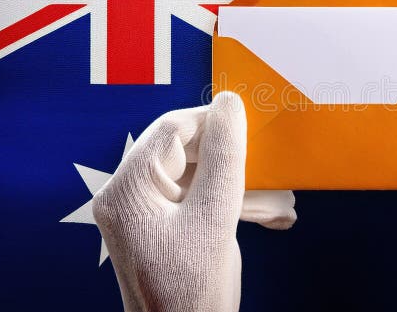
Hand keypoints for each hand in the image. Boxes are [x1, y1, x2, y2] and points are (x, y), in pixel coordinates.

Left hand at [92, 92, 295, 311]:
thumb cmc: (191, 292)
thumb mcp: (214, 218)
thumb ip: (223, 156)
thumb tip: (229, 104)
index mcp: (127, 191)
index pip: (171, 129)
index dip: (212, 119)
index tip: (251, 121)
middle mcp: (126, 196)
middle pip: (180, 148)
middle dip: (226, 153)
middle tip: (263, 160)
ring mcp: (140, 211)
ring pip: (192, 171)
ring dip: (232, 178)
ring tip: (271, 193)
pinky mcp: (157, 224)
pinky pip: (193, 193)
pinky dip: (225, 197)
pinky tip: (258, 209)